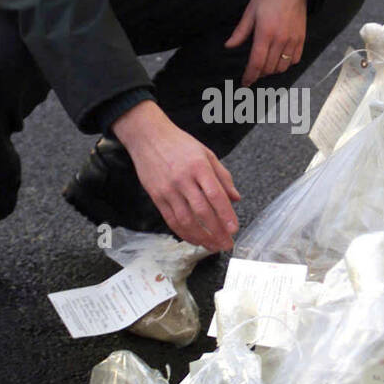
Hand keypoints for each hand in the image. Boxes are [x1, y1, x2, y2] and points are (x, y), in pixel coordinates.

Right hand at [113, 102, 240, 251]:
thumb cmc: (179, 144)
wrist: (148, 137)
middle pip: (202, 211)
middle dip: (216, 231)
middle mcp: (183, 179)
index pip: (215, 195)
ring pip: (186, 220)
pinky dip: (184, 233)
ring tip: (213, 246)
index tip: (234, 229)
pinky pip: (171, 220)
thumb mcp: (206, 153)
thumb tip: (236, 198)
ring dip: (201, 237)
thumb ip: (222, 176)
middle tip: (227, 243)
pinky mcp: (156, 197)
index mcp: (199, 166)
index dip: (226, 214)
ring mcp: (168, 189)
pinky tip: (195, 239)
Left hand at [224, 0, 307, 85]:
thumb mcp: (250, 12)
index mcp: (265, 33)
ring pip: (282, 67)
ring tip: (265, 66)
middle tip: (253, 72)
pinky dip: (286, 64)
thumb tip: (229, 46)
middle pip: (269, 68)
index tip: (245, 82)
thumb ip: (240, 32)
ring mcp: (293, 40)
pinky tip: (279, 59)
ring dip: (272, 70)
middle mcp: (280, 39)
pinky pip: (294, 60)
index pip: (256, 62)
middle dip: (259, 74)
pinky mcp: (301, 38)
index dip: (250, 75)